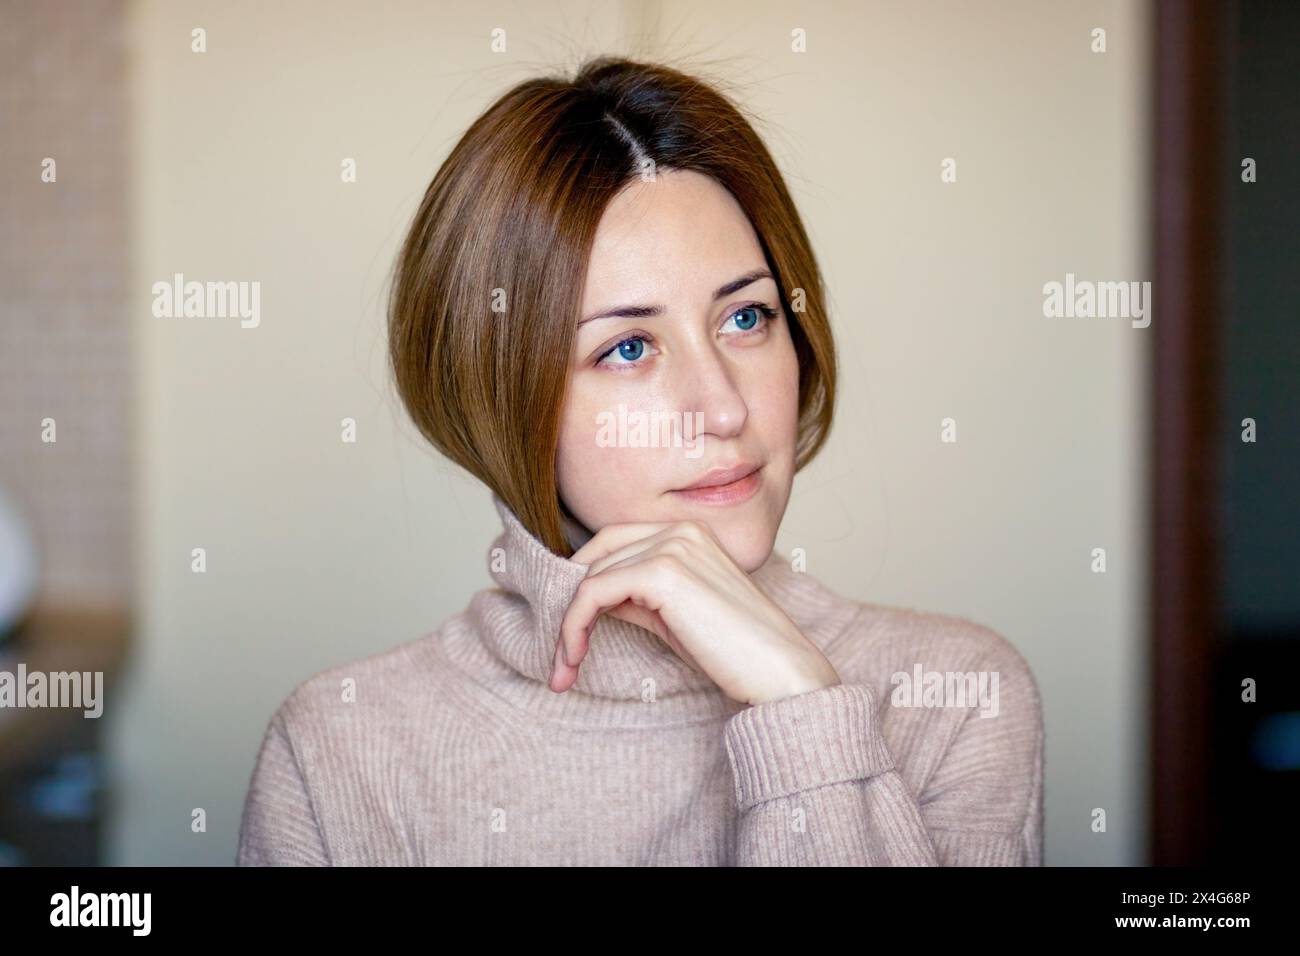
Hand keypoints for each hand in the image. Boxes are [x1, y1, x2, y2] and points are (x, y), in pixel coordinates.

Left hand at [550, 519, 840, 704]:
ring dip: (568, 624)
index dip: (585, 580)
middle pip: (596, 556)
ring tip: (563, 669)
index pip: (614, 542)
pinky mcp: (661, 572)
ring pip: (590, 576)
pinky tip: (573, 659)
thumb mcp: (675, 615)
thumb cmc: (735, 651)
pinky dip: (573, 626)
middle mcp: (680, 529)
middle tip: (560, 655)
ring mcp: (672, 546)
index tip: (570, 627)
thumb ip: (638, 596)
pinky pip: (593, 593)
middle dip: (570, 603)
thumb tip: (593, 597)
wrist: (779, 669)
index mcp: (689, 532)